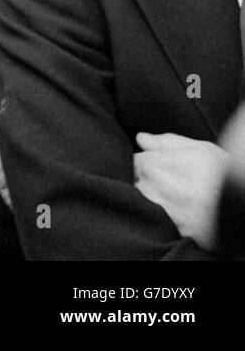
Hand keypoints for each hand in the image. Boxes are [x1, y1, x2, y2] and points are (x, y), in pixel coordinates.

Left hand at [134, 131, 227, 250]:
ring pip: (141, 202)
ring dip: (151, 199)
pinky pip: (155, 219)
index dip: (145, 164)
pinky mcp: (165, 229)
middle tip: (170, 184)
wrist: (239, 208)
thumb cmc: (221, 175)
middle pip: (133, 182)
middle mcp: (146, 188)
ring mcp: (154, 211)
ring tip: (176, 198)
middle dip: (144, 182)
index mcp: (151, 165)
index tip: (158, 168)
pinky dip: (162, 216)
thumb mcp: (199, 150)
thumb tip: (141, 138)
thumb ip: (166, 142)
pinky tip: (179, 212)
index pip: (133, 162)